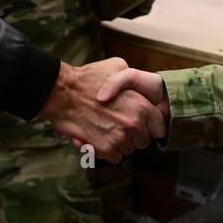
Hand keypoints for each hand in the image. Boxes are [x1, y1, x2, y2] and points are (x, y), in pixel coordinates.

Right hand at [38, 59, 166, 162]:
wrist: (62, 92)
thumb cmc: (88, 78)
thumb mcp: (117, 66)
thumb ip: (132, 79)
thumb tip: (139, 87)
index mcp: (142, 106)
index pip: (160, 128)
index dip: (151, 127)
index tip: (143, 124)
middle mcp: (134, 124)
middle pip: (143, 141)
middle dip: (134, 136)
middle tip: (119, 124)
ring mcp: (119, 138)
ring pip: (128, 150)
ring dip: (119, 143)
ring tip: (106, 128)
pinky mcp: (104, 148)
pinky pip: (114, 157)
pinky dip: (107, 151)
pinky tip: (98, 138)